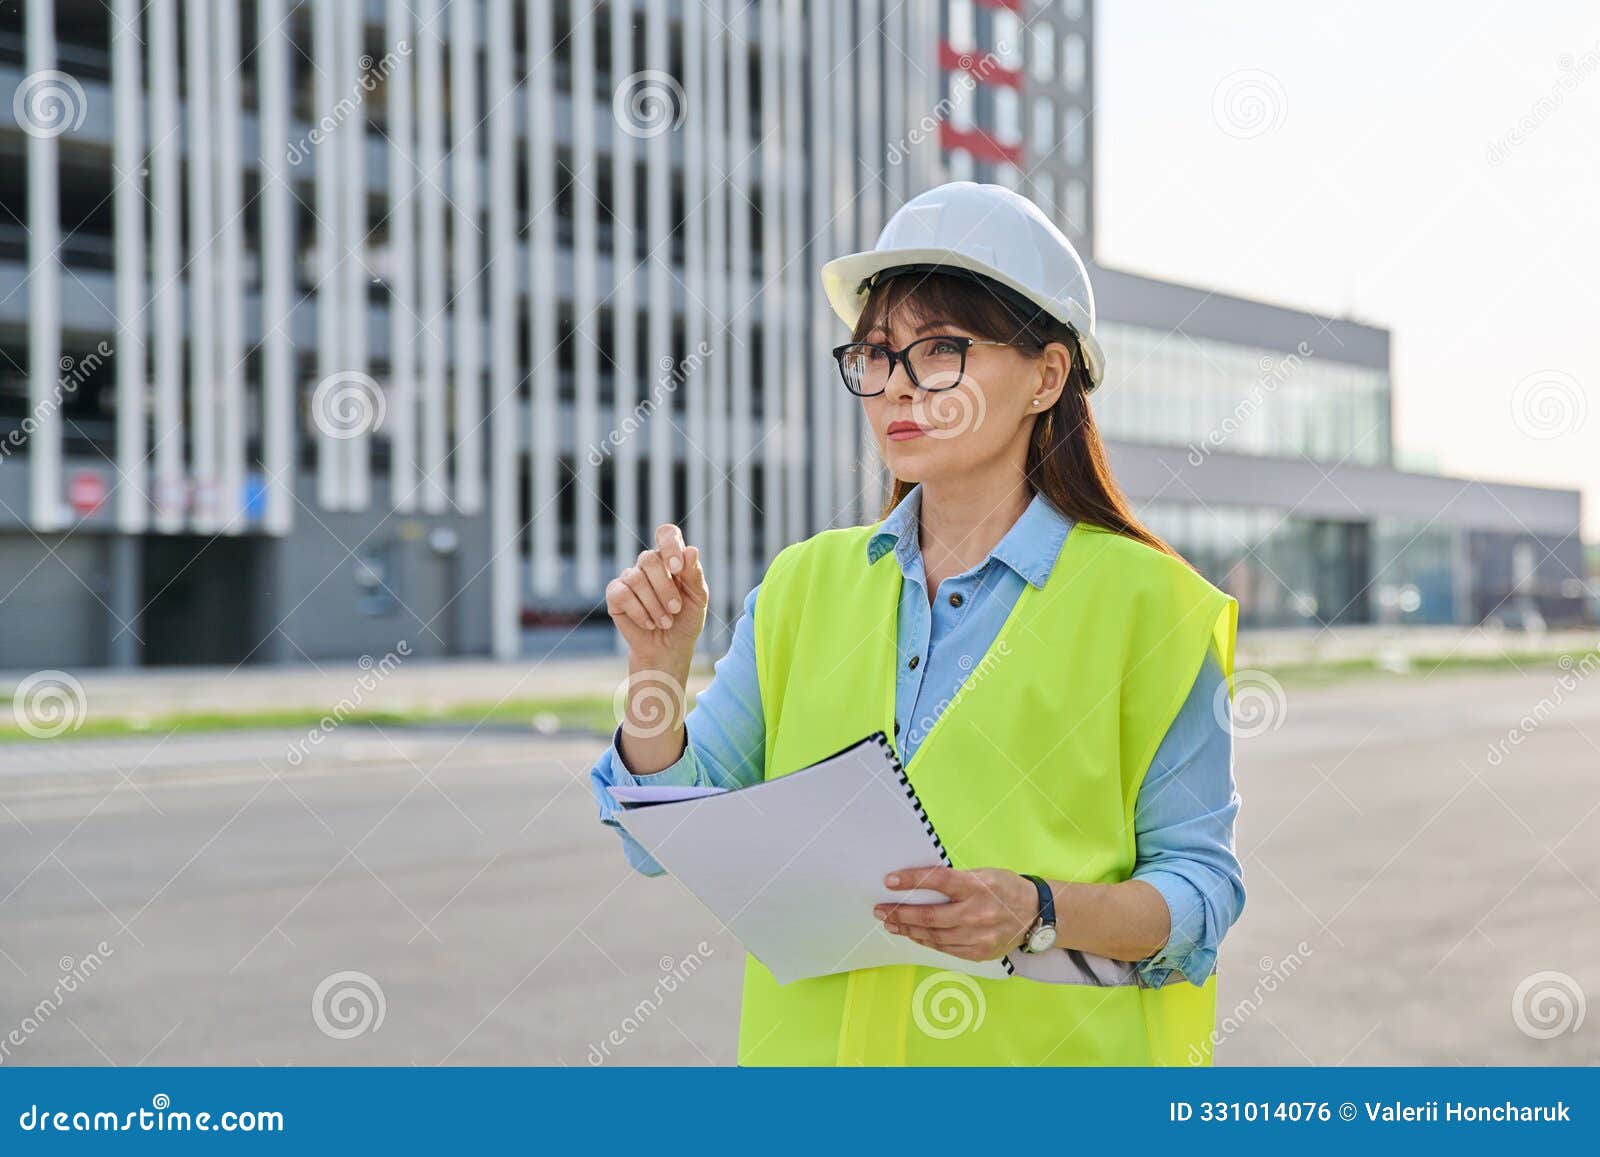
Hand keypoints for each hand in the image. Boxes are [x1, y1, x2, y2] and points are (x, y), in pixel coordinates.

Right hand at [605, 523, 709, 673]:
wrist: (669, 648)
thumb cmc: (685, 620)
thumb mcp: (698, 599)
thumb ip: (694, 574)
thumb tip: (692, 549)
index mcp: (671, 558)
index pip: (666, 533)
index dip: (670, 545)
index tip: (677, 568)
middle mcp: (648, 564)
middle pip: (649, 559)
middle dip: (665, 588)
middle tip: (675, 609)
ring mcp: (630, 577)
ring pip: (636, 578)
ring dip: (654, 605)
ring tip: (665, 622)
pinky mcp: (615, 594)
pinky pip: (622, 594)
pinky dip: (639, 612)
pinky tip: (648, 623)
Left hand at [874, 867, 1039, 961]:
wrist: (1036, 914)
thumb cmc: (1005, 888)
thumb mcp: (983, 874)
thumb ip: (955, 880)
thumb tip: (919, 884)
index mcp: (977, 886)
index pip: (939, 880)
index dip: (912, 880)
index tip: (889, 881)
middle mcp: (977, 913)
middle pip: (930, 916)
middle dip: (900, 913)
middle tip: (881, 910)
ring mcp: (978, 937)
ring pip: (934, 936)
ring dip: (908, 930)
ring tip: (890, 924)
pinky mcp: (978, 952)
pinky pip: (944, 949)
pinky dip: (925, 941)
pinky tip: (913, 935)